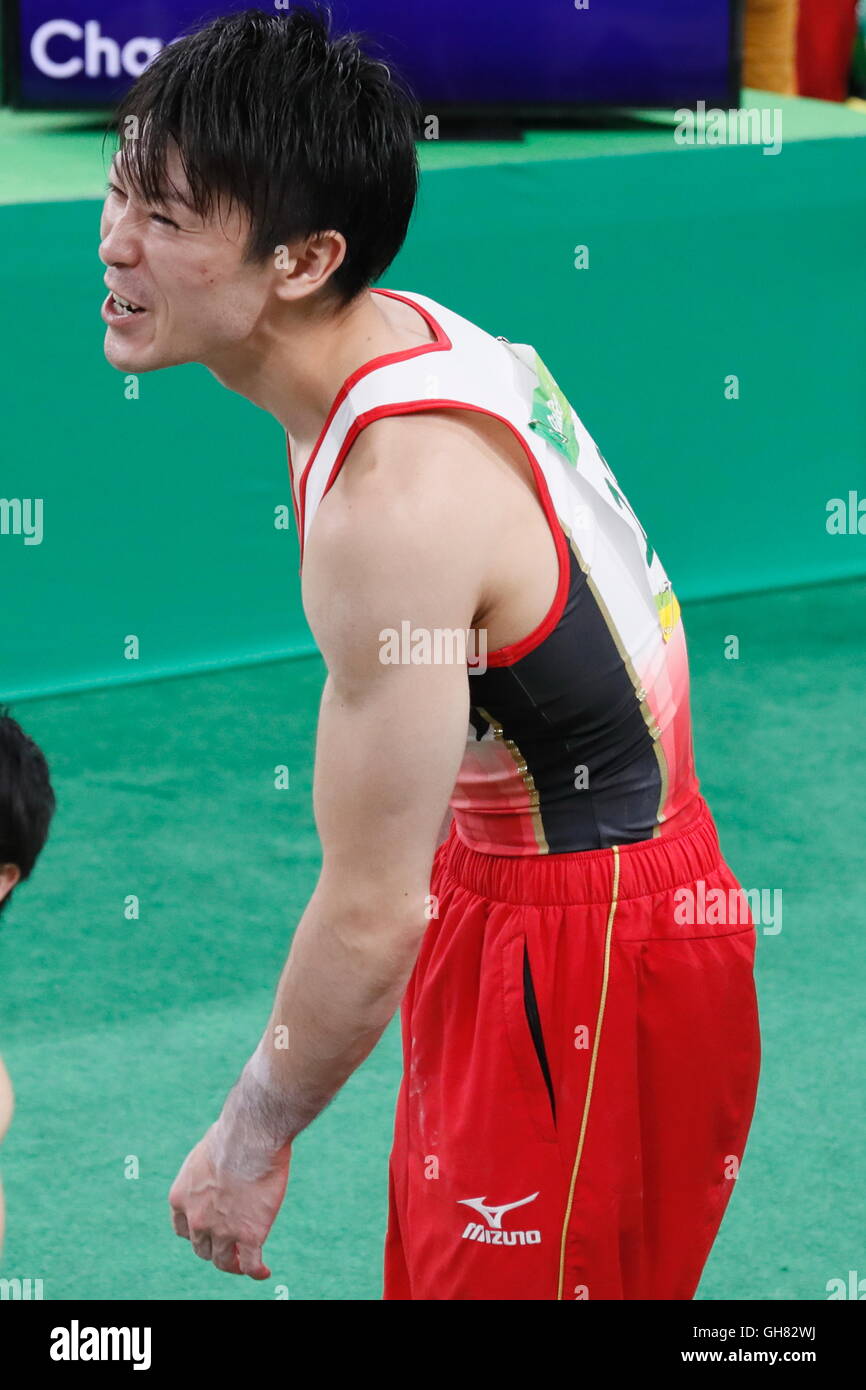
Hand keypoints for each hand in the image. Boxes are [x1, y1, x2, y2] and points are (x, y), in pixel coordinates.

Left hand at [169, 1124, 290, 1277]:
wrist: (249, 1139)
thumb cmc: (233, 1134)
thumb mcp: (209, 1148)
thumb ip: (211, 1162)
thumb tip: (224, 1154)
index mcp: (181, 1197)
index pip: (181, 1228)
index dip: (195, 1233)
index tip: (207, 1232)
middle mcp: (197, 1219)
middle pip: (201, 1248)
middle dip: (214, 1248)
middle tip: (229, 1247)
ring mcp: (222, 1231)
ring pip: (224, 1261)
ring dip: (233, 1264)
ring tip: (245, 1264)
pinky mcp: (248, 1236)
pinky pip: (250, 1264)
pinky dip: (256, 1271)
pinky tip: (264, 1272)